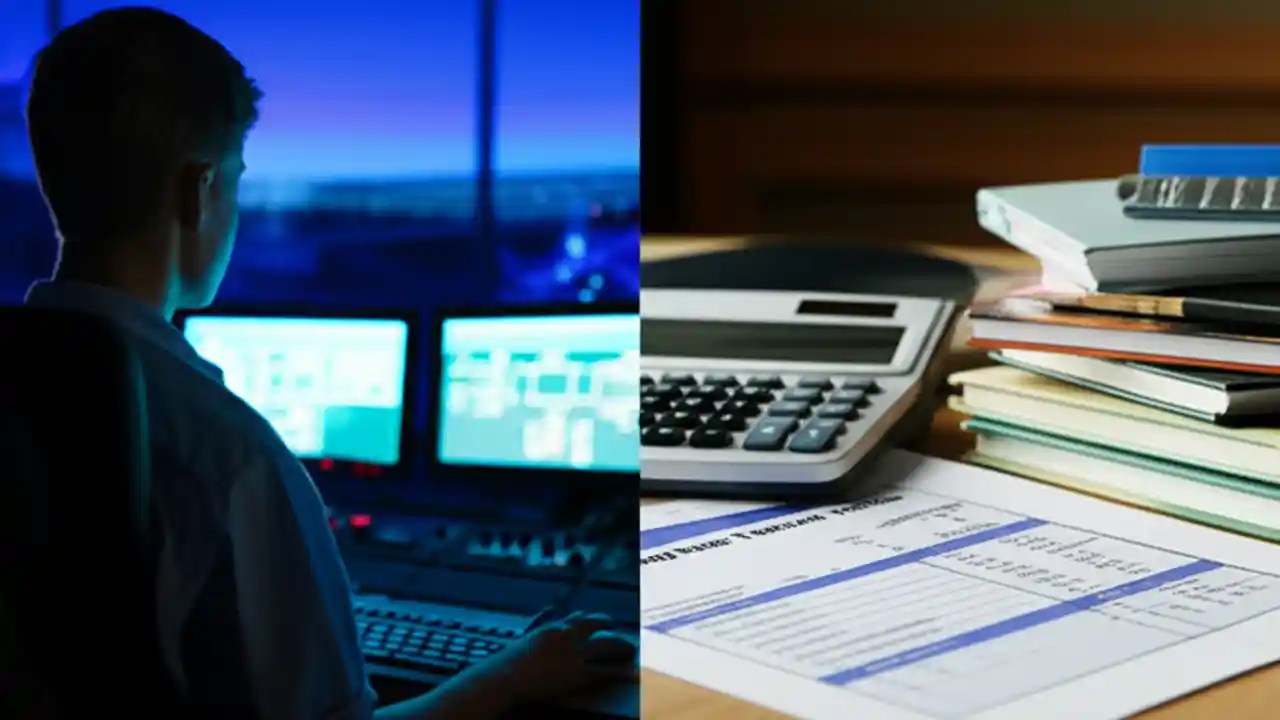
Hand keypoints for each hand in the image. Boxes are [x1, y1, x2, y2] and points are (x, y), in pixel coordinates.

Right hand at [464, 612, 635, 704]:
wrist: (504, 678)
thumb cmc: (507, 663)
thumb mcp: (522, 639)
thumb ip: (537, 623)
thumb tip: (547, 609)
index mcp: (553, 628)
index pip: (579, 618)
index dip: (592, 620)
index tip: (599, 622)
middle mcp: (567, 636)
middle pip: (596, 625)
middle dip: (610, 627)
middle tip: (619, 631)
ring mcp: (574, 654)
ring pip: (606, 644)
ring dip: (621, 646)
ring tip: (631, 649)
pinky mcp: (578, 673)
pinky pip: (605, 671)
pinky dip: (621, 672)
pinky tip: (632, 674)